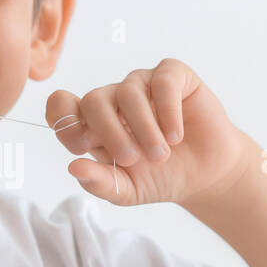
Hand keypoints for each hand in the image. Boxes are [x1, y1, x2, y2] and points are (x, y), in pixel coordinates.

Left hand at [45, 58, 250, 206]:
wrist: (205, 176)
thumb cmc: (160, 178)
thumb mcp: (126, 190)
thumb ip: (99, 182)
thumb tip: (72, 167)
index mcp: (93, 124)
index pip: (61, 106)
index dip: (63, 121)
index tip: (81, 145)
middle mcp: (113, 99)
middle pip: (93, 99)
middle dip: (109, 132)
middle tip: (130, 159)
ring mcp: (142, 84)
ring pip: (128, 92)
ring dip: (143, 129)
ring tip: (160, 156)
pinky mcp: (173, 76)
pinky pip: (162, 83)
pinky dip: (167, 111)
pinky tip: (176, 136)